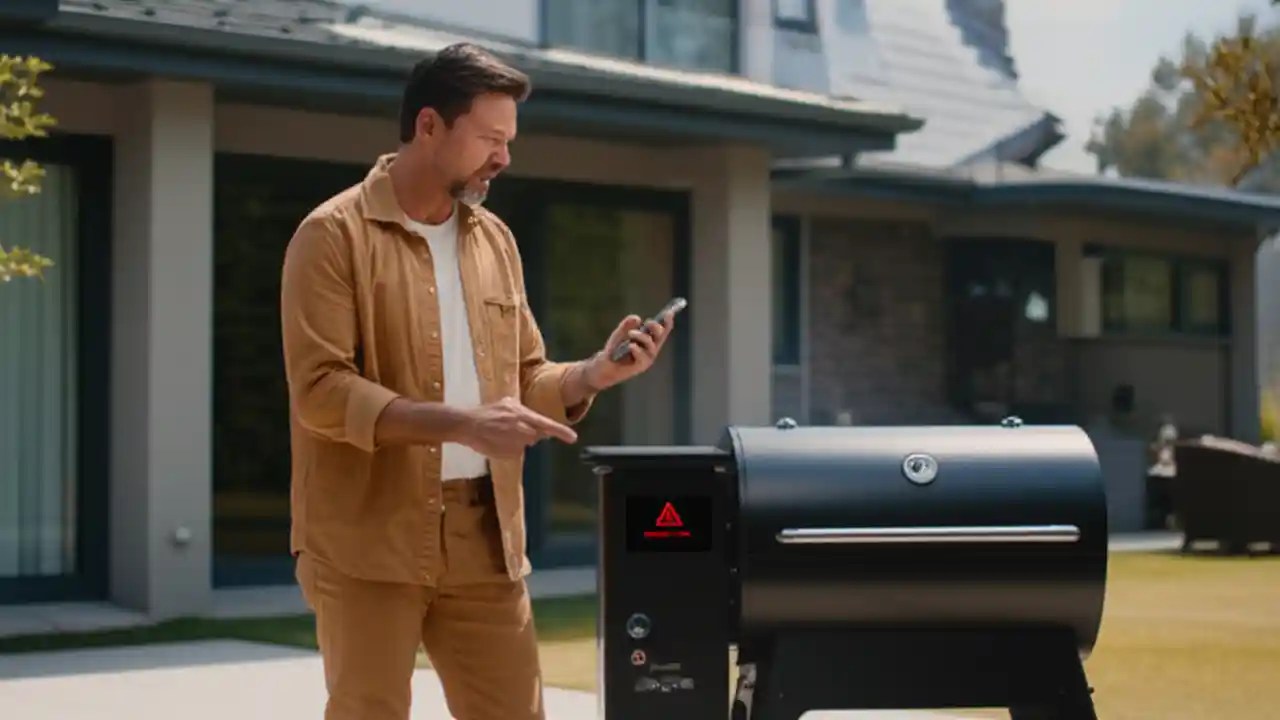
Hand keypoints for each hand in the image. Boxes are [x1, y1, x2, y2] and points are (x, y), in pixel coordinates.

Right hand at [455, 397, 577, 458]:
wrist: (467, 425)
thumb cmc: (487, 412)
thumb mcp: (506, 403)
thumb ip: (522, 409)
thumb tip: (534, 418)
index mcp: (522, 415)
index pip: (546, 425)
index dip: (561, 432)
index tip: (573, 438)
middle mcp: (521, 430)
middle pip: (536, 436)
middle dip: (529, 433)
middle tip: (513, 428)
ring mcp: (515, 444)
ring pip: (525, 445)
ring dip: (518, 441)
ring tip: (501, 434)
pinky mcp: (508, 454)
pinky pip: (515, 453)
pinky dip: (509, 448)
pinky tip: (498, 441)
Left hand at [586, 309, 674, 390]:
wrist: (604, 366)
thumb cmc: (614, 350)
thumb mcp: (620, 334)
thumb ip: (627, 325)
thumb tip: (637, 318)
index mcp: (649, 340)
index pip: (662, 331)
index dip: (667, 322)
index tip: (669, 312)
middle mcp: (651, 349)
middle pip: (660, 337)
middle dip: (656, 328)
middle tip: (648, 322)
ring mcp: (647, 358)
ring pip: (651, 345)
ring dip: (642, 337)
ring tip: (631, 333)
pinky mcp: (640, 366)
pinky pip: (642, 357)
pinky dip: (637, 349)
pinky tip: (630, 345)